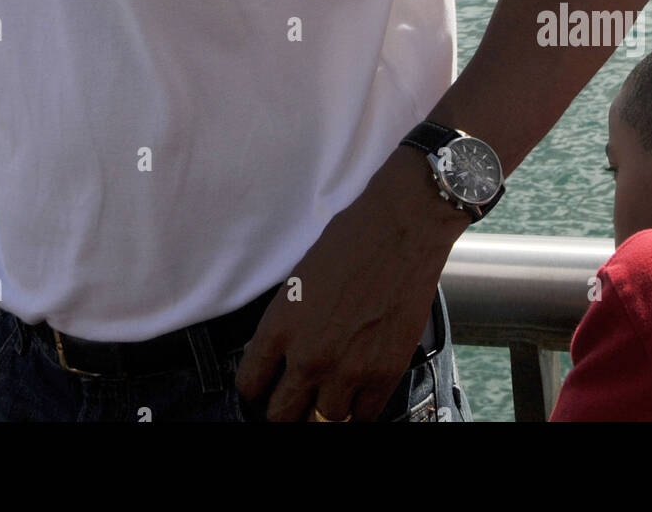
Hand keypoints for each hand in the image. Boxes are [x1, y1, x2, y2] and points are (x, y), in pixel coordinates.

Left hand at [234, 149, 466, 420]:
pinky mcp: (385, 375)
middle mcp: (308, 356)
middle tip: (295, 398)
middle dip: (285, 409)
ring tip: (330, 394)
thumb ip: (288, 322)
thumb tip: (283, 355)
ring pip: (322, 422)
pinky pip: (364, 417)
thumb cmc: (350, 240)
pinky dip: (359, 410)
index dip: (256, 390)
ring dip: (324, 410)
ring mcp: (348, 370)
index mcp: (280, 325)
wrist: (402, 229)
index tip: (266, 387)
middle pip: (280, 415)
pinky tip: (359, 394)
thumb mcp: (299, 279)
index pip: (249, 385)